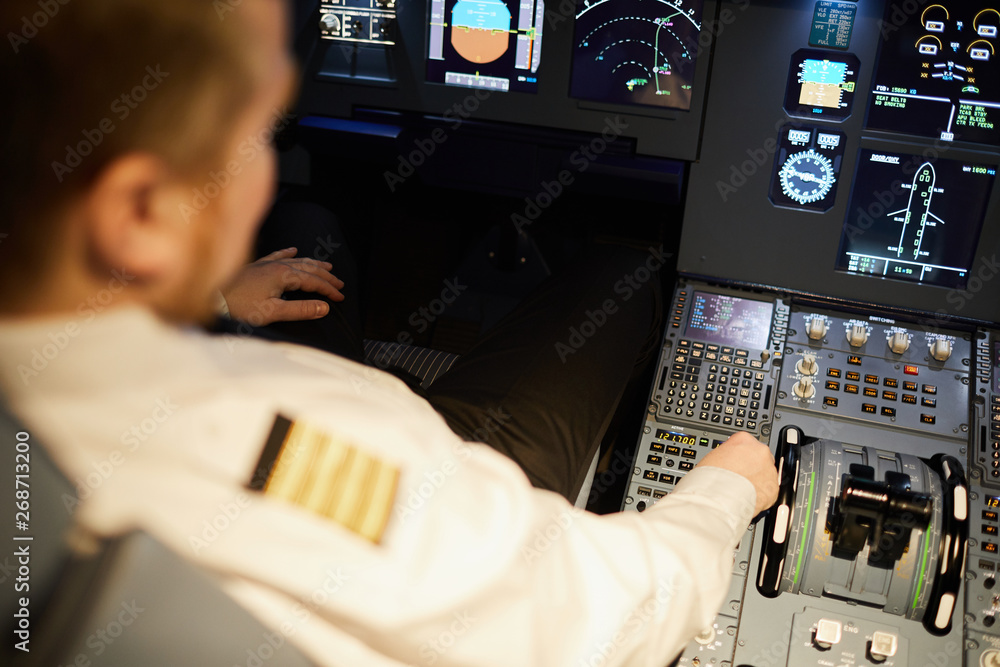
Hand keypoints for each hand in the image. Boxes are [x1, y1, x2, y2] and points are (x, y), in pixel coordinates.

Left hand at [221, 248, 344, 324]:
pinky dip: (288, 253)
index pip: (314, 281)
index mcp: (284, 275)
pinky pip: (277, 255)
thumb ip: (300, 309)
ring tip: (327, 266)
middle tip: (340, 284)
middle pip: (308, 268)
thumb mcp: (273, 312)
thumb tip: (324, 307)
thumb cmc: (240, 307)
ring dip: (313, 263)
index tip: (340, 297)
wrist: (212, 298)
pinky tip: (293, 250)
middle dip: (326, 276)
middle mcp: (277, 265)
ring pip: (296, 260)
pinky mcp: (256, 266)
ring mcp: (266, 264)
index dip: (329, 289)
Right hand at [696, 431, 778, 514]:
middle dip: (751, 466)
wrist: (719, 496)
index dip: (739, 454)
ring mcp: (769, 469)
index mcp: (743, 439)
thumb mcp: (712, 456)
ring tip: (742, 489)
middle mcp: (760, 451)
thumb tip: (726, 461)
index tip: (735, 462)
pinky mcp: (774, 487)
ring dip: (757, 480)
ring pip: (766, 473)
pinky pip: (769, 489)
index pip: (745, 442)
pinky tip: (749, 496)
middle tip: (739, 476)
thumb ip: (725, 455)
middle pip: (759, 456)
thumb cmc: (712, 477)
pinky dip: (761, 494)